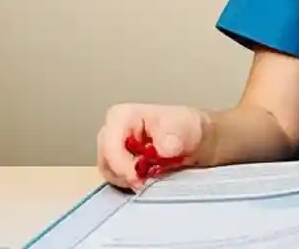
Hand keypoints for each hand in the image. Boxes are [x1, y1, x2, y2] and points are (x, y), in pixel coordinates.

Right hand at [96, 103, 211, 190]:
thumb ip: (171, 139)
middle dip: (125, 175)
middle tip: (146, 182)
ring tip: (150, 177)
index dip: (121, 165)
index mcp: (122, 116)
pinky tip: (146, 179)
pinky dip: (129, 183)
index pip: (110, 144)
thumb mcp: (184, 128)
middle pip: (106, 161)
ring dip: (128, 180)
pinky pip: (115, 179)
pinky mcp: (115, 164)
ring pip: (109, 173)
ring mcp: (111, 148)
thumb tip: (162, 149)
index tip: (137, 178)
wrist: (193, 138)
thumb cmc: (185, 128)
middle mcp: (111, 131)